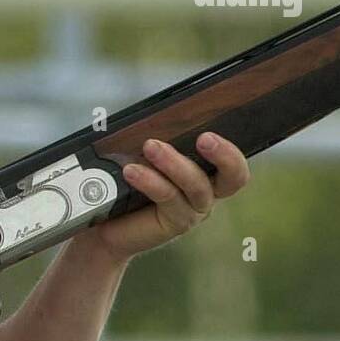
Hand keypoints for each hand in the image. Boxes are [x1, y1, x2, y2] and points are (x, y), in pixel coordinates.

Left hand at [85, 131, 249, 261]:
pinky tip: (132, 171)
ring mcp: (192, 209)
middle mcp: (206, 191)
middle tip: (204, 139)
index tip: (209, 133)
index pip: (233, 159)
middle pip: (234, 177)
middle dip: (224, 155)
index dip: (230, 148)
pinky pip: (169, 198)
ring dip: (175, 163)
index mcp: (206, 170)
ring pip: (197, 185)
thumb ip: (156, 141)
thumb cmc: (128, 184)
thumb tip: (152, 117)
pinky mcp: (176, 223)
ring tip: (150, 147)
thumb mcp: (142, 156)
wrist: (105, 223)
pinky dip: (151, 181)